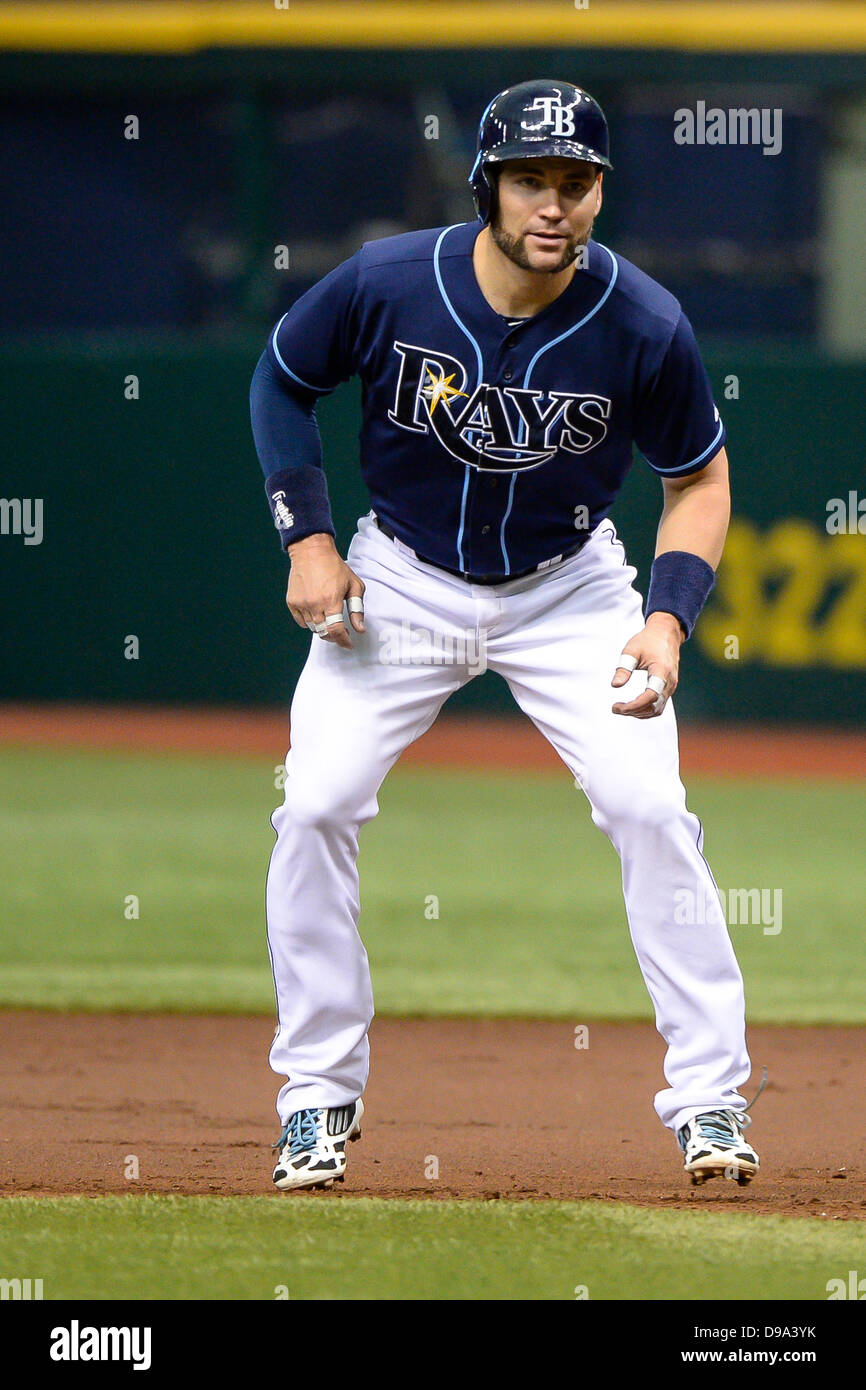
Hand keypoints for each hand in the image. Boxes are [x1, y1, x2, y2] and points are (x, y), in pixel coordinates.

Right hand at [286, 533, 365, 649]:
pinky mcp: (292, 602)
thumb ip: (357, 609)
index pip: (336, 630)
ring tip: (329, 618)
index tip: (348, 643)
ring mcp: (301, 604)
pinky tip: (317, 612)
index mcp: (332, 600)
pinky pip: (302, 622)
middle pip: (324, 633)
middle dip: (334, 637)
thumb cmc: (335, 567)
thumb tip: (360, 629)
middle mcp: (315, 604)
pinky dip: (310, 622)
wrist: (311, 552)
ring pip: (313, 628)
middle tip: (340, 632)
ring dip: (322, 628)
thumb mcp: (354, 585)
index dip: (343, 641)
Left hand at [610, 612, 683, 718]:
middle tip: (615, 708)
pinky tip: (632, 707)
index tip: (617, 706)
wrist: (666, 634)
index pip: (651, 696)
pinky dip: (645, 710)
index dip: (634, 705)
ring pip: (657, 710)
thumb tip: (615, 685)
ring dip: (639, 713)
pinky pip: (659, 705)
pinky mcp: (668, 688)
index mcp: (662, 671)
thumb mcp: (632, 650)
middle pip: (653, 707)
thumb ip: (624, 668)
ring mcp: (671, 686)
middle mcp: (670, 682)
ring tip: (621, 708)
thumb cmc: (648, 640)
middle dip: (633, 711)